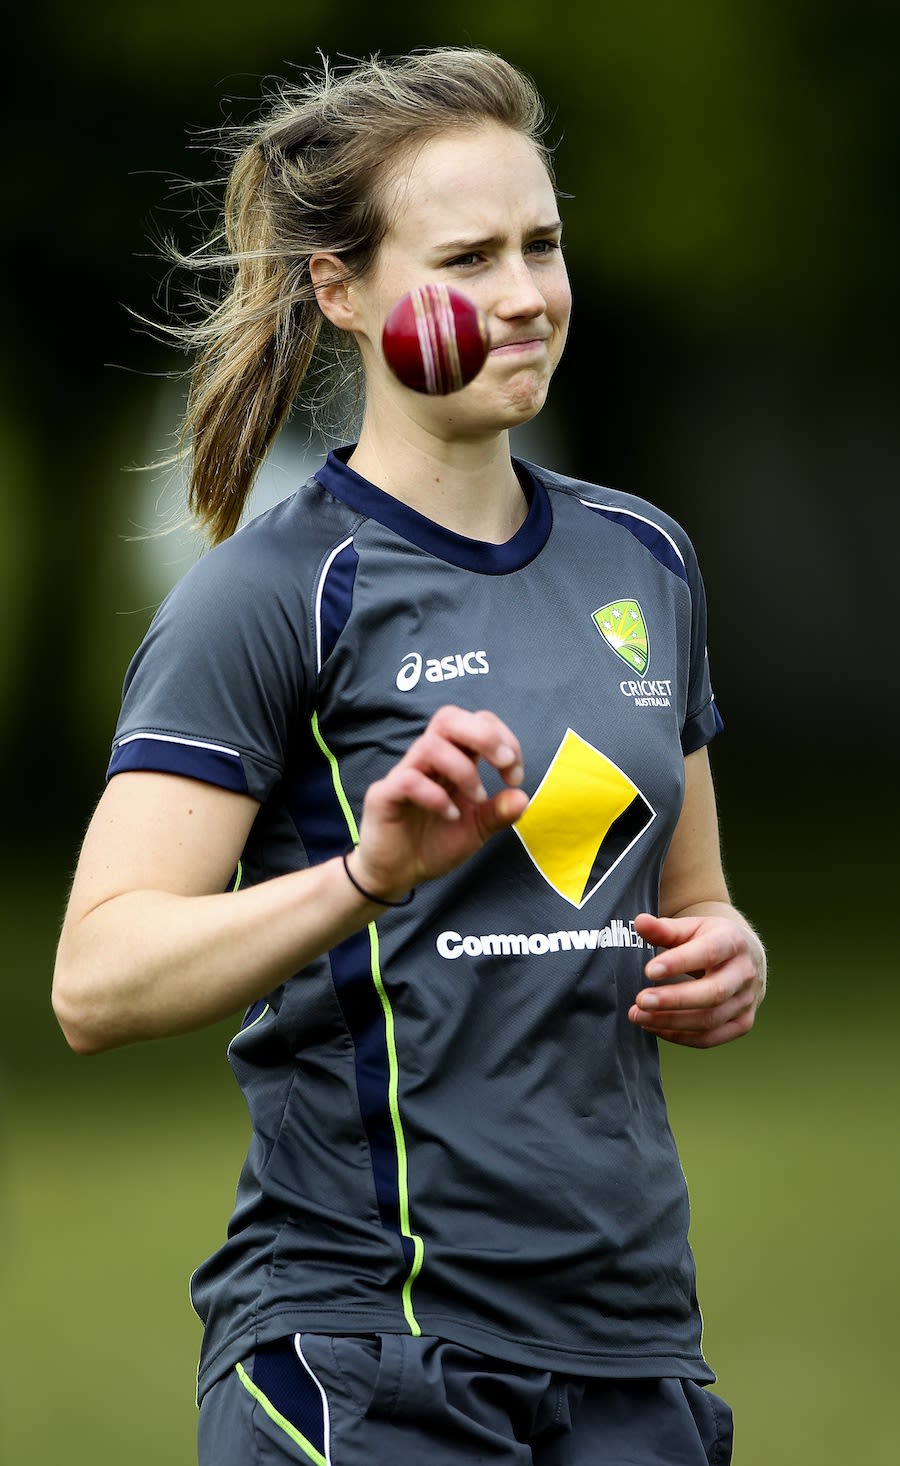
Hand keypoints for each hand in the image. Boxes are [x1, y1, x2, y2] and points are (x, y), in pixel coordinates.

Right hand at [350, 705, 527, 901]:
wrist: (398, 873)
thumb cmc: (434, 843)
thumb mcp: (476, 830)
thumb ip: (498, 813)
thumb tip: (523, 797)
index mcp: (453, 759)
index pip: (477, 722)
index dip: (503, 739)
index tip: (515, 776)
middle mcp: (428, 760)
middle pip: (449, 718)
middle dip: (484, 736)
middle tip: (504, 764)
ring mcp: (404, 773)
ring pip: (430, 745)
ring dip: (463, 770)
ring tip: (476, 799)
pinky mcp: (385, 795)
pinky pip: (408, 780)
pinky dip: (436, 796)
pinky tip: (450, 815)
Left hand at [628, 910, 765, 1047]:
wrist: (745, 955)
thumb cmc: (711, 939)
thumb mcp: (691, 927)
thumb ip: (664, 928)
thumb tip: (639, 922)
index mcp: (733, 942)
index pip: (709, 953)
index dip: (679, 963)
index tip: (649, 970)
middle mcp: (745, 972)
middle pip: (714, 992)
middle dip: (674, 1000)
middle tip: (641, 1001)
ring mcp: (747, 1001)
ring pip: (711, 1019)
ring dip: (671, 1022)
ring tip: (639, 1015)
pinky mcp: (743, 1022)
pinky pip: (712, 1038)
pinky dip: (681, 1037)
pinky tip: (656, 1028)